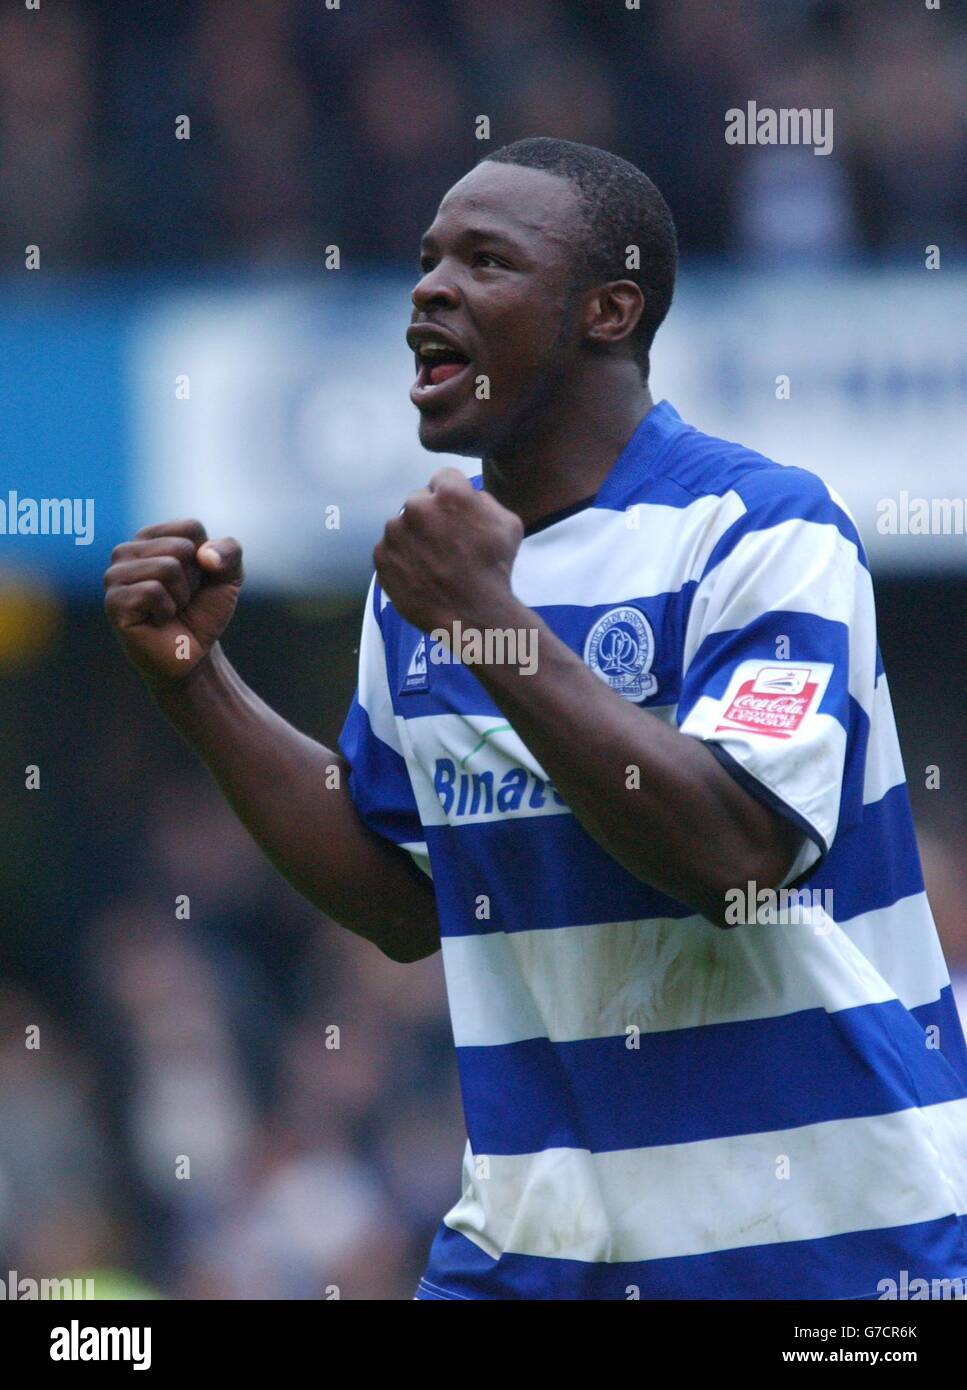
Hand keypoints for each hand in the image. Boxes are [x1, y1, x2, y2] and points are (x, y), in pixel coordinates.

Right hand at [104, 518, 243, 685]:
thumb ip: (229, 551)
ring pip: (167, 567)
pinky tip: (157, 621)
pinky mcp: (114, 601)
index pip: (191, 528)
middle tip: (182, 599)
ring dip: (182, 596)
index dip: (207, 559)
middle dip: (193, 579)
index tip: (196, 581)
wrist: (194, 654)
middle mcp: (126, 551)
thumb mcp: (228, 575)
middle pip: (181, 547)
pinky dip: (167, 611)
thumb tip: (205, 555)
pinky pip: (153, 591)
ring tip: (170, 609)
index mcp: (150, 537)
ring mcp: (115, 576)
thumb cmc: (203, 611)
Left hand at [374, 469, 523, 633]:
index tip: (458, 517)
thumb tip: (468, 498)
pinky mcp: (381, 557)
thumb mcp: (509, 524)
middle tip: (446, 544)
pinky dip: (401, 558)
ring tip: (433, 563)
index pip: (444, 478)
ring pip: (402, 526)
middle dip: (431, 516)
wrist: (472, 615)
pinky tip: (420, 574)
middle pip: (420, 501)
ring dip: (414, 537)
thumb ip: (484, 500)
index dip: (453, 497)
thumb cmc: (495, 569)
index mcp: (448, 494)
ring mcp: (394, 533)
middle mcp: (416, 507)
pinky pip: (389, 549)